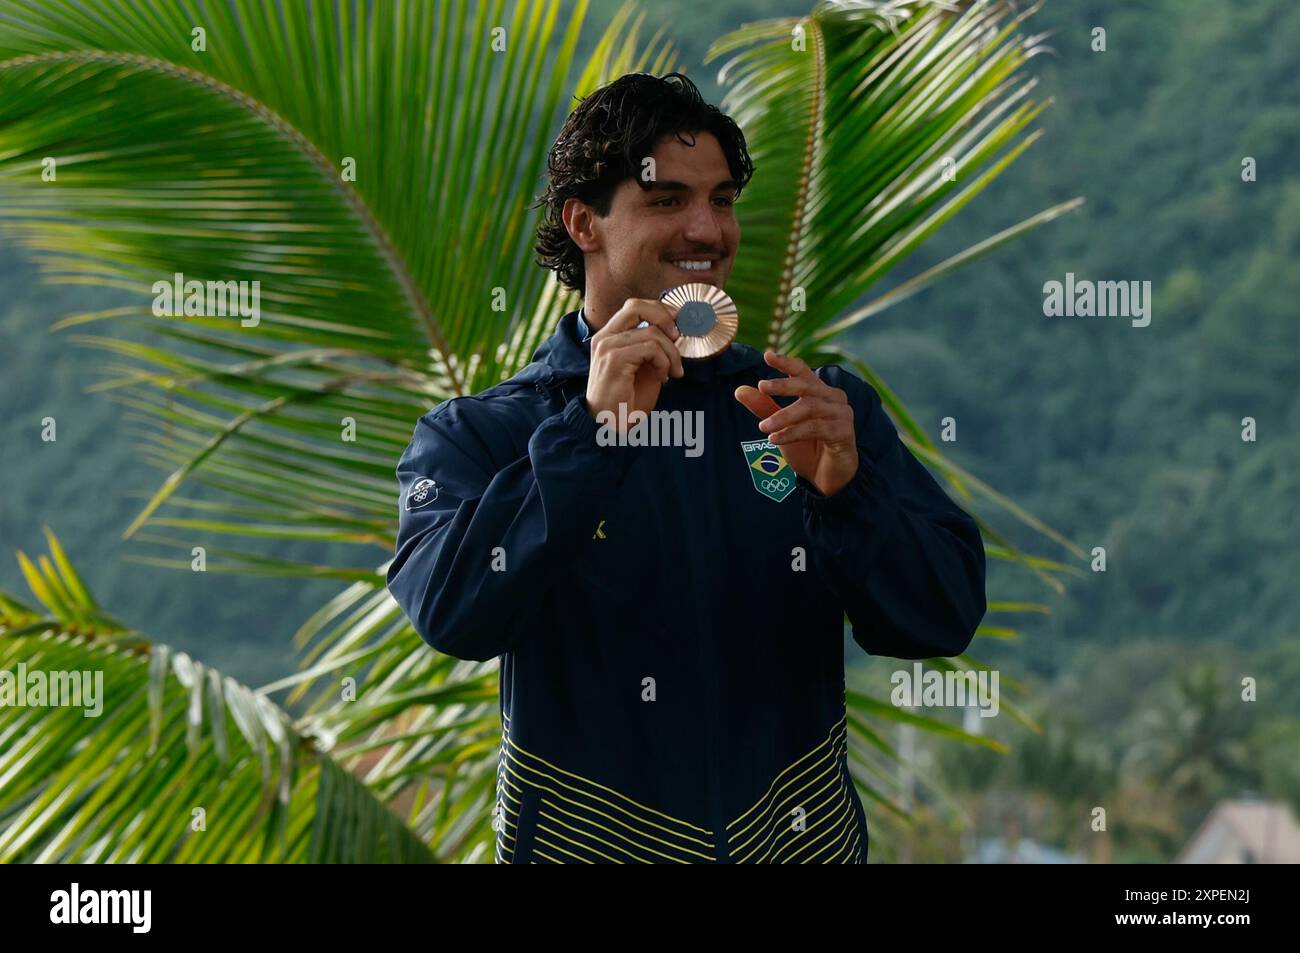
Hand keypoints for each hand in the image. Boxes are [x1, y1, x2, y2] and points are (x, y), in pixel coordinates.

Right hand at [585, 299, 684, 428]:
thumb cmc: (627, 400)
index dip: (661, 311)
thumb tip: (677, 330)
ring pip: (652, 333)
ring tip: (672, 372)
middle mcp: (604, 337)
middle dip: (666, 318)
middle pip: (638, 306)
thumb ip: (654, 346)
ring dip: (671, 353)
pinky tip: (663, 378)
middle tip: (678, 337)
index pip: (635, 306)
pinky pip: (651, 348)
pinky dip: (664, 362)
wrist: (610, 426)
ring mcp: (607, 347)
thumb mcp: (645, 366)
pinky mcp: (614, 360)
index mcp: (609, 336)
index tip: (678, 326)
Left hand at [734, 351, 858, 496]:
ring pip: (810, 407)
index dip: (786, 362)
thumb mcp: (781, 427)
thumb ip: (764, 408)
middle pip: (807, 385)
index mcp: (818, 392)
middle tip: (762, 386)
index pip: (802, 371)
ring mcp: (841, 414)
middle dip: (783, 385)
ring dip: (784, 416)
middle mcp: (833, 398)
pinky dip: (793, 433)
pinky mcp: (844, 432)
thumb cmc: (807, 448)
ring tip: (763, 427)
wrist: (826, 477)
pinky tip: (775, 439)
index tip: (767, 355)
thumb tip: (740, 390)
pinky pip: (816, 428)